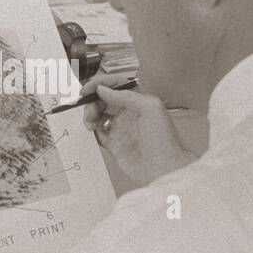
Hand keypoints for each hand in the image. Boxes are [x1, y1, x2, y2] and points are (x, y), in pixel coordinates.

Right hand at [81, 74, 195, 184]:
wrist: (163, 169)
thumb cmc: (163, 139)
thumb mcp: (150, 108)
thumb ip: (125, 95)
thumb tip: (103, 89)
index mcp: (138, 101)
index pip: (116, 85)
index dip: (101, 84)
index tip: (89, 88)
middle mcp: (128, 113)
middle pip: (104, 99)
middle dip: (92, 100)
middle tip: (88, 107)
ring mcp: (120, 128)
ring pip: (98, 114)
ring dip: (90, 114)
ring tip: (90, 121)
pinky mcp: (114, 144)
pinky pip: (97, 133)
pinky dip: (91, 129)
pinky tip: (91, 129)